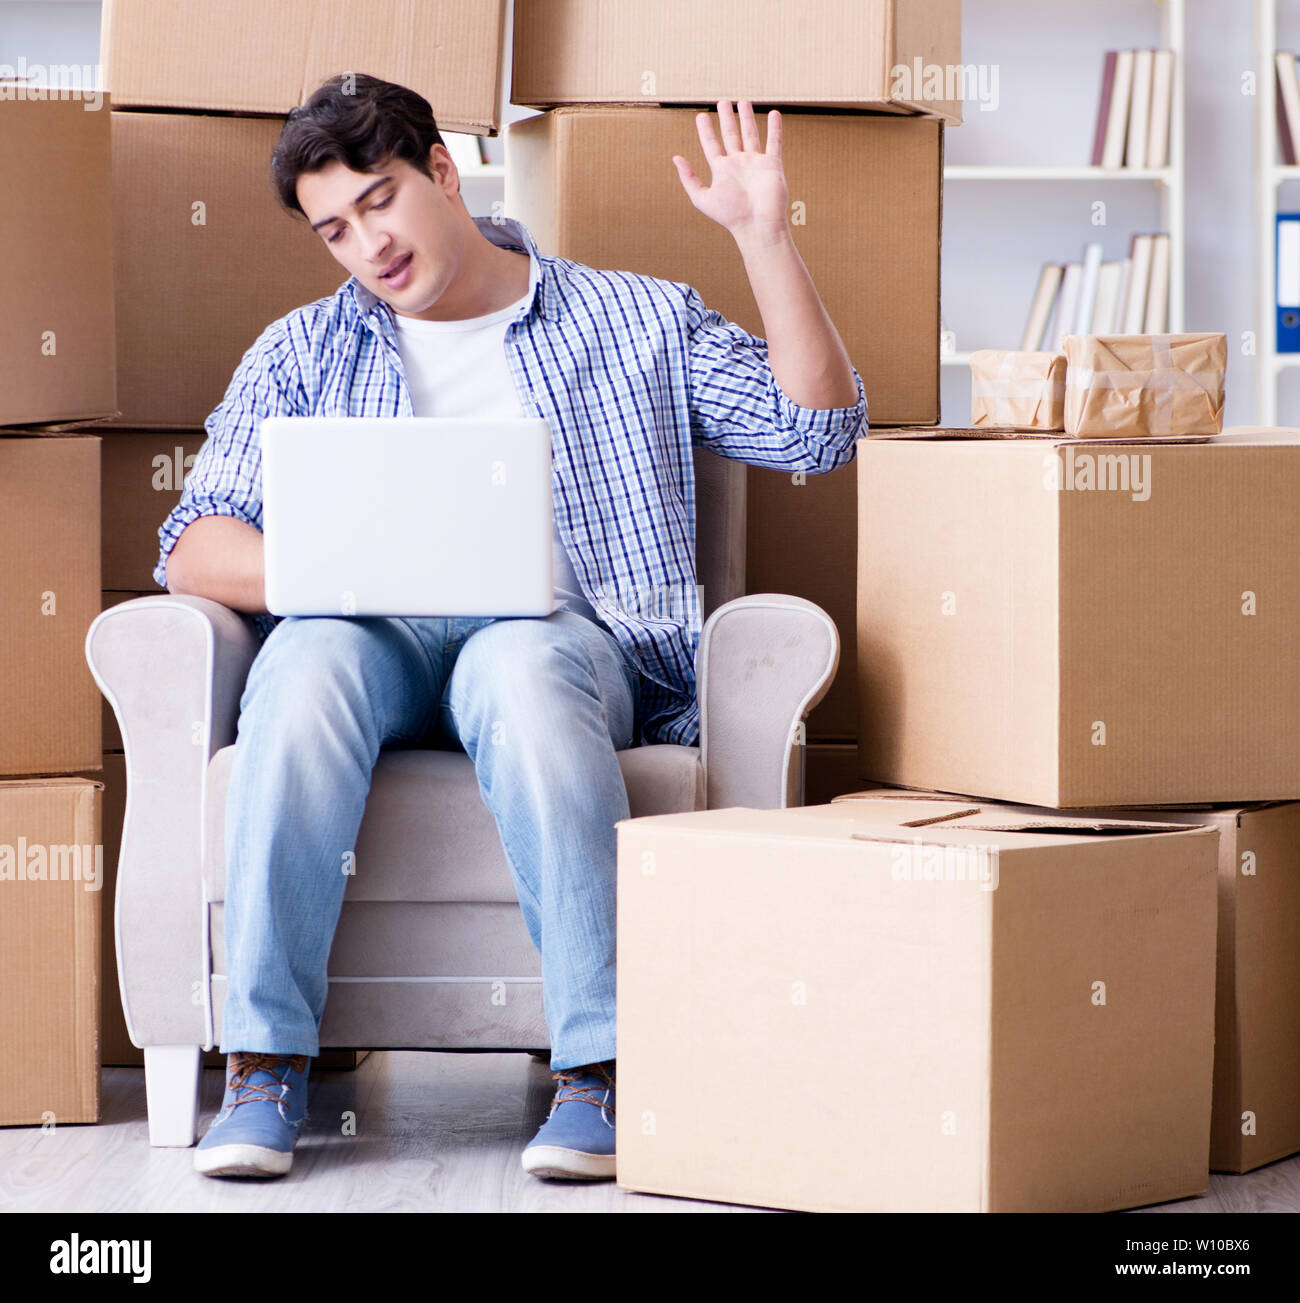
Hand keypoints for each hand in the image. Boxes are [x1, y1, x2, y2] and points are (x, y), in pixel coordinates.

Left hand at [672, 99, 788, 243]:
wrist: (757, 225)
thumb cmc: (730, 216)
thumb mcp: (702, 198)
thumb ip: (689, 179)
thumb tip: (676, 158)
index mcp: (722, 171)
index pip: (711, 145)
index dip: (705, 131)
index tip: (701, 116)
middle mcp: (738, 164)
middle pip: (731, 135)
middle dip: (726, 119)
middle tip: (722, 102)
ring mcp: (755, 163)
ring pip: (750, 134)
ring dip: (747, 118)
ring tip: (742, 102)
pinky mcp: (772, 165)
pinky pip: (774, 142)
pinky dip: (775, 128)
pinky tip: (774, 114)